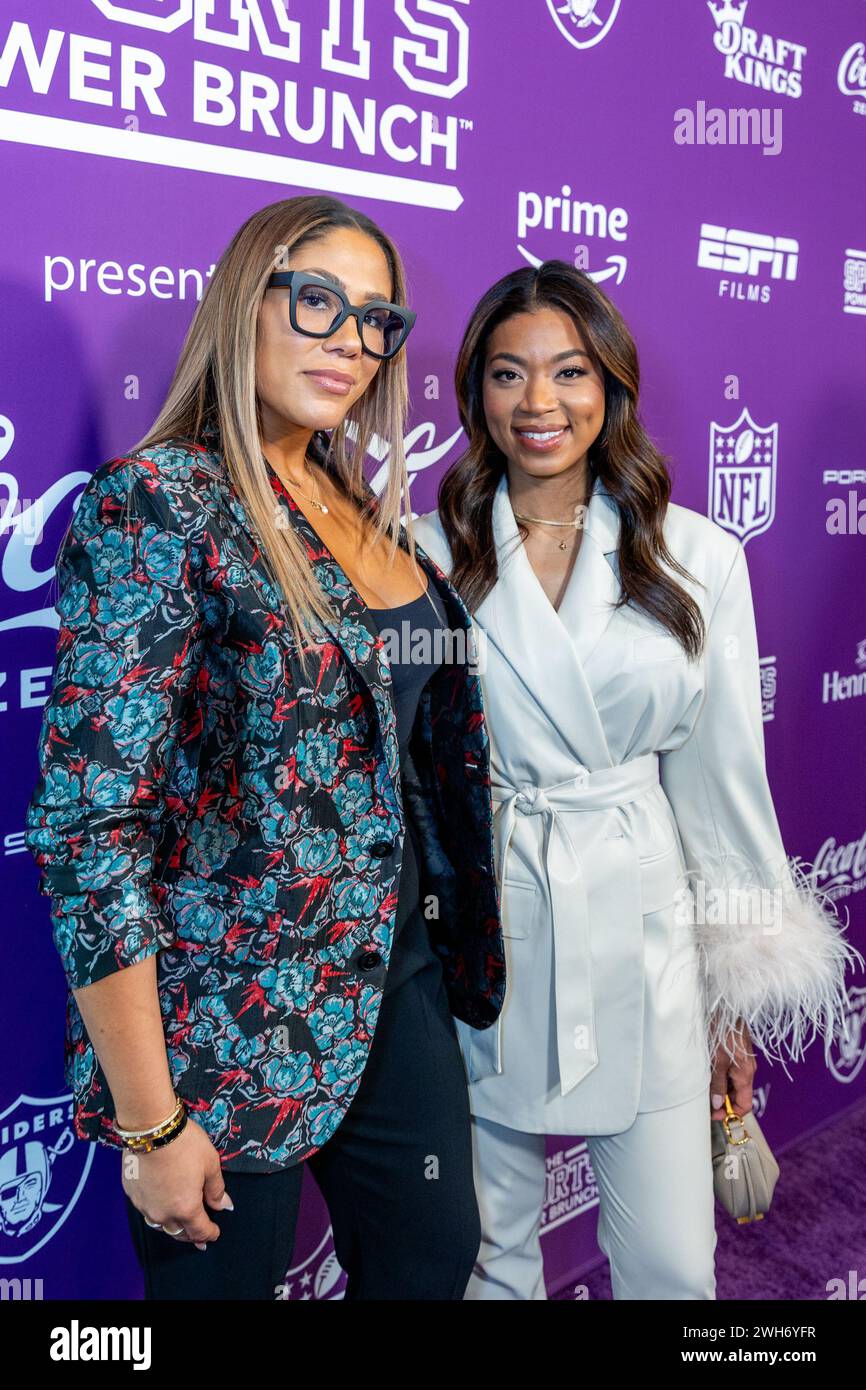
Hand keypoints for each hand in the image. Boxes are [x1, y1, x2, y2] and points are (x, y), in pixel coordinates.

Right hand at [121, 1115, 232, 1249]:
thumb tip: (223, 1206)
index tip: (215, 1234)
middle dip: (190, 1236)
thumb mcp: (210, 1164)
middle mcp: (163, 1213)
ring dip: (172, 1225)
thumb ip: (216, 1189)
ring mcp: (144, 1205)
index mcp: (186, 1208)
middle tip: (198, 1238)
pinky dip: (156, 1210)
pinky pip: (146, 1209)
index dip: (209, 1235)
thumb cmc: (185, 1144)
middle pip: (178, 1233)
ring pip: (160, 1225)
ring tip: (179, 1223)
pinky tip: (160, 1202)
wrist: (152, 1129)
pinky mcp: (132, 1193)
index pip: (199, 1232)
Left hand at [709, 1015, 756, 1121]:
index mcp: (746, 1074)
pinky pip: (732, 1072)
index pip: (744, 1105)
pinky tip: (709, 1074)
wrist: (726, 1007)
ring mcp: (744, 1062)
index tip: (715, 1115)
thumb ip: (718, 1083)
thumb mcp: (716, 1060)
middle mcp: (748, 1070)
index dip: (730, 1113)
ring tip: (704, 1088)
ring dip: (722, 1090)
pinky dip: (722, 1078)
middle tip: (706, 1103)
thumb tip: (718, 1103)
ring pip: (734, 1084)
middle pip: (739, 1095)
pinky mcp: (738, 1054)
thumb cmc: (722, 1030)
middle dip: (724, 1102)